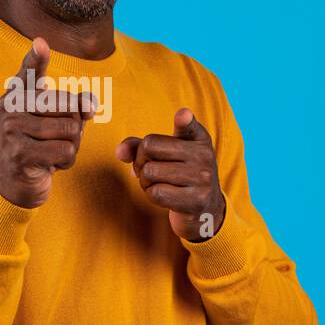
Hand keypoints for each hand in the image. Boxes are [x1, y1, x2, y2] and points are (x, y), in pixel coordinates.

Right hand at [0, 37, 95, 208]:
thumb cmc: (39, 145)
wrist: (14, 183)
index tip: (41, 43)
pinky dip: (66, 162)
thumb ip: (74, 106)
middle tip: (58, 139)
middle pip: (67, 106)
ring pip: (70, 131)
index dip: (36, 58)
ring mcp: (12, 130)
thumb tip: (89, 105)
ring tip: (52, 152)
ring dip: (72, 147)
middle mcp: (10, 107)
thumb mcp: (56, 122)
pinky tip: (49, 165)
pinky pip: (65, 151)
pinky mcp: (20, 153)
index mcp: (17, 94)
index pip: (29, 72)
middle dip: (75, 127)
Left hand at [116, 108, 225, 240]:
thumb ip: (139, 146)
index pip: (187, 126)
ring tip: (158, 183)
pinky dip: (151, 195)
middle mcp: (204, 156)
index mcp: (199, 139)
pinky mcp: (195, 201)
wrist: (205, 209)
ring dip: (145, 181)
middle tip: (151, 170)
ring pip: (149, 172)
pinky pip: (155, 193)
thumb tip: (120, 152)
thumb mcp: (166, 154)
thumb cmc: (179, 175)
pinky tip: (163, 195)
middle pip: (149, 148)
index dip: (183, 120)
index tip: (183, 115)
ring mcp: (202, 179)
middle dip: (140, 161)